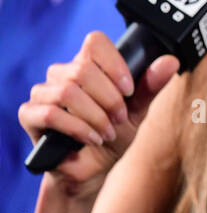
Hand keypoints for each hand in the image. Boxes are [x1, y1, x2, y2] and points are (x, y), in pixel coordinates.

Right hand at [17, 31, 179, 194]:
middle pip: (82, 69)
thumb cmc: (114, 135)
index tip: (129, 90)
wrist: (94, 169)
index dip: (114, 64)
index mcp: (88, 66)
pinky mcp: (30, 115)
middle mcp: (62, 75)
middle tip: (119, 119)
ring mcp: (43, 93)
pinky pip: (50, 113)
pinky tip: (92, 138)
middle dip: (109, 99)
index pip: (95, 42)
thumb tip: (170, 61)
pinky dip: (78, 128)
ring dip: (95, 116)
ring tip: (107, 132)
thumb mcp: (137, 112)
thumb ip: (150, 86)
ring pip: (67, 91)